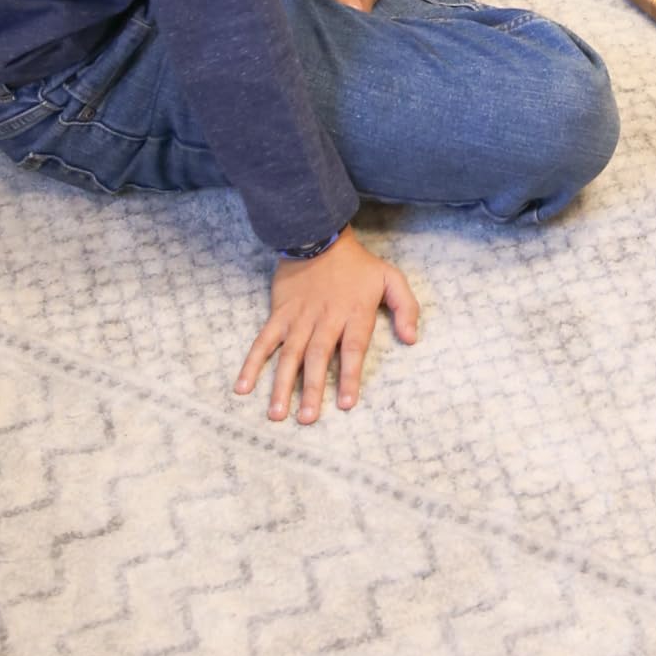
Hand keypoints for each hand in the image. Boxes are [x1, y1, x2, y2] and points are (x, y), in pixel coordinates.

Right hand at [235, 228, 418, 422]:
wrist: (320, 235)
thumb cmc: (358, 264)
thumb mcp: (390, 278)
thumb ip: (406, 307)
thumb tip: (411, 339)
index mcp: (354, 312)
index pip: (353, 349)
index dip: (350, 376)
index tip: (347, 404)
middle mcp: (325, 318)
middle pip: (318, 356)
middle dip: (313, 389)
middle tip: (308, 419)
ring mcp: (299, 317)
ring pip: (290, 354)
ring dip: (282, 385)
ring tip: (277, 414)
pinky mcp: (279, 314)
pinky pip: (264, 341)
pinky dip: (252, 363)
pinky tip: (243, 386)